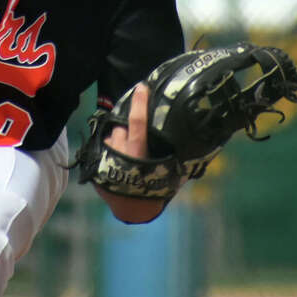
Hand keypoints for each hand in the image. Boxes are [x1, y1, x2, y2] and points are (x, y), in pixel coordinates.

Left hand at [97, 82, 165, 222]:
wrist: (130, 209)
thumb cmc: (152, 192)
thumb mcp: (167, 176)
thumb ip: (179, 163)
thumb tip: (200, 152)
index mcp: (138, 152)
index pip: (138, 122)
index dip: (140, 102)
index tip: (142, 86)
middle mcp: (120, 150)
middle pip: (123, 128)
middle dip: (128, 131)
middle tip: (136, 146)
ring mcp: (106, 154)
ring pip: (113, 137)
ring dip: (118, 142)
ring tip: (126, 158)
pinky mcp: (97, 160)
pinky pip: (104, 147)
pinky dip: (110, 150)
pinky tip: (116, 162)